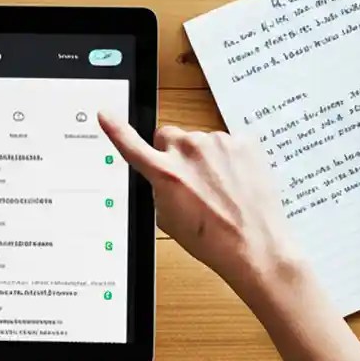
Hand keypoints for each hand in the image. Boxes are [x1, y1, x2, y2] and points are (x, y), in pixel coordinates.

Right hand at [98, 112, 304, 293]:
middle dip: (173, 153)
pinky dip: (229, 159)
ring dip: (204, 157)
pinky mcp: (243, 141)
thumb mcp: (168, 219)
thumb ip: (159, 186)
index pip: (131, 145)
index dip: (115, 129)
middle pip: (169, 137)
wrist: (255, 246)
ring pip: (200, 140)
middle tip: (190, 181)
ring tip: (219, 188)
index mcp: (165, 173)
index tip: (104, 114)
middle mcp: (189, 152)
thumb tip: (163, 172)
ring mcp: (218, 143)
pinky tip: (236, 182)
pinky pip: (226, 143)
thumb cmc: (212, 240)